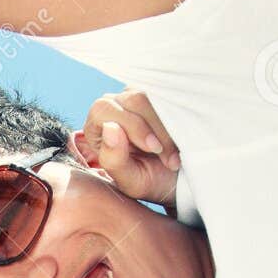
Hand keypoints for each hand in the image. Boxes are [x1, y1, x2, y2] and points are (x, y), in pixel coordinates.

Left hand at [77, 89, 180, 210]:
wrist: (179, 181)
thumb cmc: (151, 181)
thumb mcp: (131, 181)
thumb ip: (113, 159)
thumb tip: (110, 127)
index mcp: (96, 128)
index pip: (103, 110)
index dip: (130, 126)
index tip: (153, 148)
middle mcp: (114, 108)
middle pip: (131, 100)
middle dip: (152, 129)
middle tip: (168, 157)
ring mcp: (136, 99)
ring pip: (149, 96)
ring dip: (166, 127)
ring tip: (174, 155)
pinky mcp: (156, 96)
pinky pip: (165, 96)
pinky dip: (175, 117)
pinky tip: (180, 140)